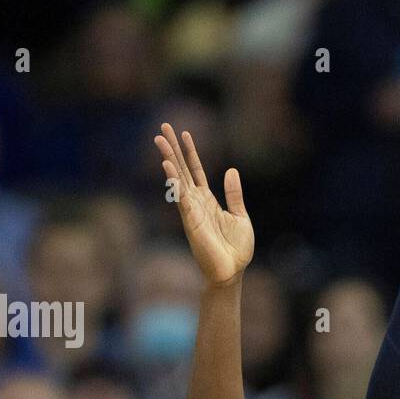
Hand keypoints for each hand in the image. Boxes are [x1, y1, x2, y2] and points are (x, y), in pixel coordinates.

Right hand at [155, 124, 254, 284]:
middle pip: (181, 169)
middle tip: (163, 127)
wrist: (232, 271)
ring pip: (177, 179)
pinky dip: (174, 181)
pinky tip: (167, 166)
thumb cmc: (236, 249)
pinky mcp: (190, 220)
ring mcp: (191, 210)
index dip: (190, 152)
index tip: (184, 133)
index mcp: (207, 200)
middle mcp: (196, 202)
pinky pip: (180, 197)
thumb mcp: (240, 216)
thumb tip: (231, 170)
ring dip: (168, 158)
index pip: (195, 170)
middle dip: (173, 148)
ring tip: (159, 139)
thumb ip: (234, 195)